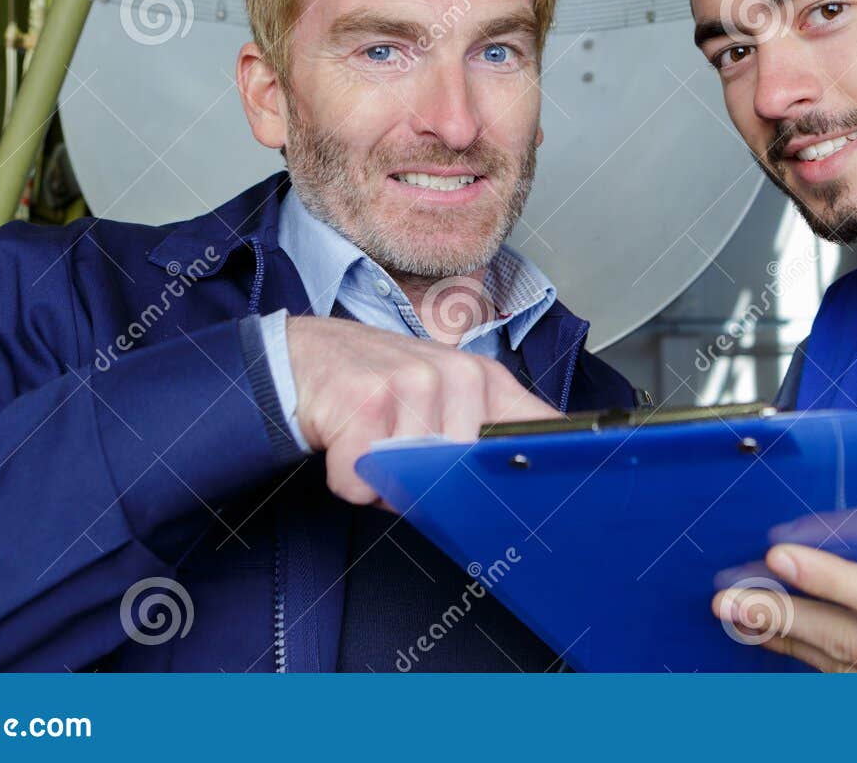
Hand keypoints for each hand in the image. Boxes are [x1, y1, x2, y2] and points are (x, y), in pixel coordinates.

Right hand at [286, 315, 559, 504]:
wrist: (308, 355)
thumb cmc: (382, 385)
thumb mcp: (447, 397)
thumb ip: (486, 436)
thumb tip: (531, 488)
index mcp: (488, 380)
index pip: (541, 428)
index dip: (548, 470)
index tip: (544, 501)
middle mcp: (459, 375)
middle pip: (466, 476)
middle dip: (430, 487)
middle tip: (403, 456)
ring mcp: (414, 383)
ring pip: (413, 482)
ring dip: (383, 483)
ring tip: (371, 443)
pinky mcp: (366, 401)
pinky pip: (364, 482)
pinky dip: (348, 479)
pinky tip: (344, 441)